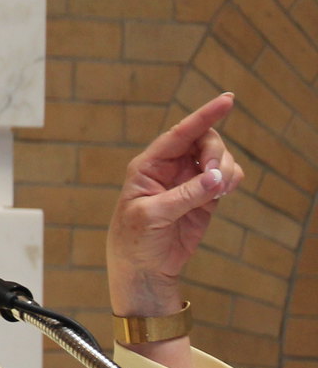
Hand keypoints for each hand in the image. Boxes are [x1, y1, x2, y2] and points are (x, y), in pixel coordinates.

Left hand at [107, 92, 241, 318]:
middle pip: (204, 141)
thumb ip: (184, 196)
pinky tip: (222, 192)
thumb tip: (215, 178)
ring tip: (218, 191)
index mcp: (148, 164)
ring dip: (225, 169)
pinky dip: (232, 179)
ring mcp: (188, 180)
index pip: (179, 133)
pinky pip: (227, 177)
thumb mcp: (153, 216)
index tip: (228, 100)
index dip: (203, 115)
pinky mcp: (205, 195)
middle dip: (215, 153)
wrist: (143, 268)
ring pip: (218, 158)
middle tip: (215, 177)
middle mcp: (169, 167)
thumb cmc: (135, 240)